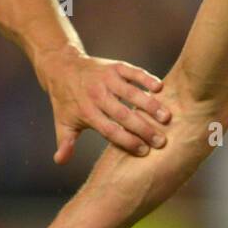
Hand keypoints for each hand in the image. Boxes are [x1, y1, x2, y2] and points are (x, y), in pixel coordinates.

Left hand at [40, 47, 171, 163]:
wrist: (62, 67)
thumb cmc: (66, 100)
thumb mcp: (62, 122)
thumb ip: (65, 143)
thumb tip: (60, 161)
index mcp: (86, 112)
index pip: (109, 130)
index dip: (127, 141)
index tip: (144, 151)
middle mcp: (97, 95)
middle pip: (123, 114)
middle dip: (143, 128)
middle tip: (161, 140)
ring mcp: (107, 79)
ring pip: (131, 93)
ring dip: (150, 105)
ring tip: (167, 117)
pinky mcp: (115, 66)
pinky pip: (133, 72)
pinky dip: (147, 78)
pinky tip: (160, 88)